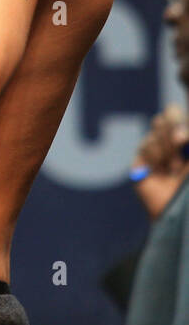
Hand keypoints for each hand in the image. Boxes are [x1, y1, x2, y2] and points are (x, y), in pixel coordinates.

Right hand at [133, 103, 188, 220]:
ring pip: (156, 130)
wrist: (179, 211)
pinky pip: (145, 146)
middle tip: (180, 145)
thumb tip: (179, 135)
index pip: (177, 112)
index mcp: (186, 139)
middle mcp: (173, 140)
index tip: (183, 138)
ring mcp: (156, 148)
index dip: (179, 119)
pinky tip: (160, 172)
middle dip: (174, 129)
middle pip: (167, 114)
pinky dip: (155, 158)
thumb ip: (187, 140)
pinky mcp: (140, 159)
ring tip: (174, 170)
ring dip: (168, 151)